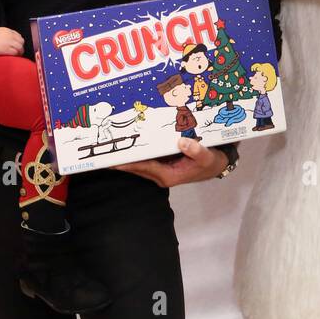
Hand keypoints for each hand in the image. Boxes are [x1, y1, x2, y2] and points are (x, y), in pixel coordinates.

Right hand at [0, 26, 24, 56]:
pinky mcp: (5, 49)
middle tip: (19, 52)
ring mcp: (8, 42)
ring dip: (19, 52)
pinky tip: (13, 57)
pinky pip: (14, 53)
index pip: (18, 36)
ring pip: (19, 48)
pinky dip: (15, 55)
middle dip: (21, 47)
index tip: (17, 46)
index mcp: (7, 30)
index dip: (19, 42)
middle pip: (21, 42)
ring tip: (17, 56)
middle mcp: (9, 35)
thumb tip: (7, 41)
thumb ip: (3, 35)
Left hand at [114, 137, 228, 187]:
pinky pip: (146, 160)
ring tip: (110, 147)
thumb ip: (196, 151)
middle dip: (121, 161)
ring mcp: (161, 170)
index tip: (114, 161)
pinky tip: (128, 145)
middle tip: (104, 153)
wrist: (215, 165)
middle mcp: (161, 175)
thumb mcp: (207, 157)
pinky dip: (137, 154)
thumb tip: (182, 142)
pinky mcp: (162, 165)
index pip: (145, 168)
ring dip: (127, 158)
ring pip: (140, 164)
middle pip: (137, 168)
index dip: (130, 164)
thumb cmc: (210, 163)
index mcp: (169, 176)